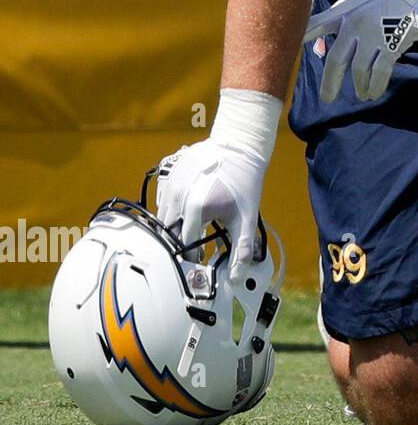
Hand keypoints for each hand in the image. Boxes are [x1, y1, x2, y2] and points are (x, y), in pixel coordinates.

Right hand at [155, 89, 280, 264]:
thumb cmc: (244, 182)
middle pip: (169, 233)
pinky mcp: (167, 175)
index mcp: (197, 207)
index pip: (184, 244)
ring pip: (163, 218)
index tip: (196, 265)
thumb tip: (236, 277)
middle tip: (190, 252)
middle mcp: (179, 196)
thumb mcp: (247, 217)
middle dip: (178, 245)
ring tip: (188, 233)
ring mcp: (171, 184)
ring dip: (172, 228)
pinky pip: (162, 201)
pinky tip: (185, 212)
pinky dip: (171, 211)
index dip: (190, 258)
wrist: (239, 147)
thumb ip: (242, 248)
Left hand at [304, 0, 417, 103]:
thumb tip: (343, 29)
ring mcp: (373, 35)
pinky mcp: (392, 44)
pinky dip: (376, 85)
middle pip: (337, 59)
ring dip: (360, 86)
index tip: (291, 50)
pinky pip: (380, 72)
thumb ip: (354, 11)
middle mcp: (355, 24)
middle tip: (327, 98)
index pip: (318, 25)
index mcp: (348, 10)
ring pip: (359, 70)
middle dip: (331, 82)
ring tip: (363, 96)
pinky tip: (375, 93)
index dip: (304, 39)